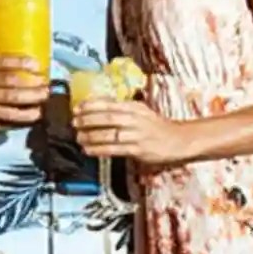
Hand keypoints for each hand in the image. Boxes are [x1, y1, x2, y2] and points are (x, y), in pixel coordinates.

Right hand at [0, 56, 48, 129]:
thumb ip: (0, 64)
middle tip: (46, 90)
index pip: (5, 65)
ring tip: (41, 109)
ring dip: (28, 110)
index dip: (23, 65)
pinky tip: (28, 120)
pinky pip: (1, 123)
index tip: (40, 66)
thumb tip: (29, 62)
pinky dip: (16, 122)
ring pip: (9, 109)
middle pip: (11, 89)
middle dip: (32, 90)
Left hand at [73, 100, 191, 164]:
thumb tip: (98, 106)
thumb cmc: (156, 126)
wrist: (178, 140)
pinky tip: (89, 150)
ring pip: (107, 134)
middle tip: (74, 122)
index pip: (108, 103)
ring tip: (78, 137)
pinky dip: (99, 149)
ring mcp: (136, 134)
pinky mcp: (138, 149)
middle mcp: (134, 118)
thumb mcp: (141, 111)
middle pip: (105, 117)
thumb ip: (122, 108)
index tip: (76, 108)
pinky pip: (114, 149)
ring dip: (89, 136)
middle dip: (86, 120)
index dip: (90, 105)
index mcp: (134, 107)